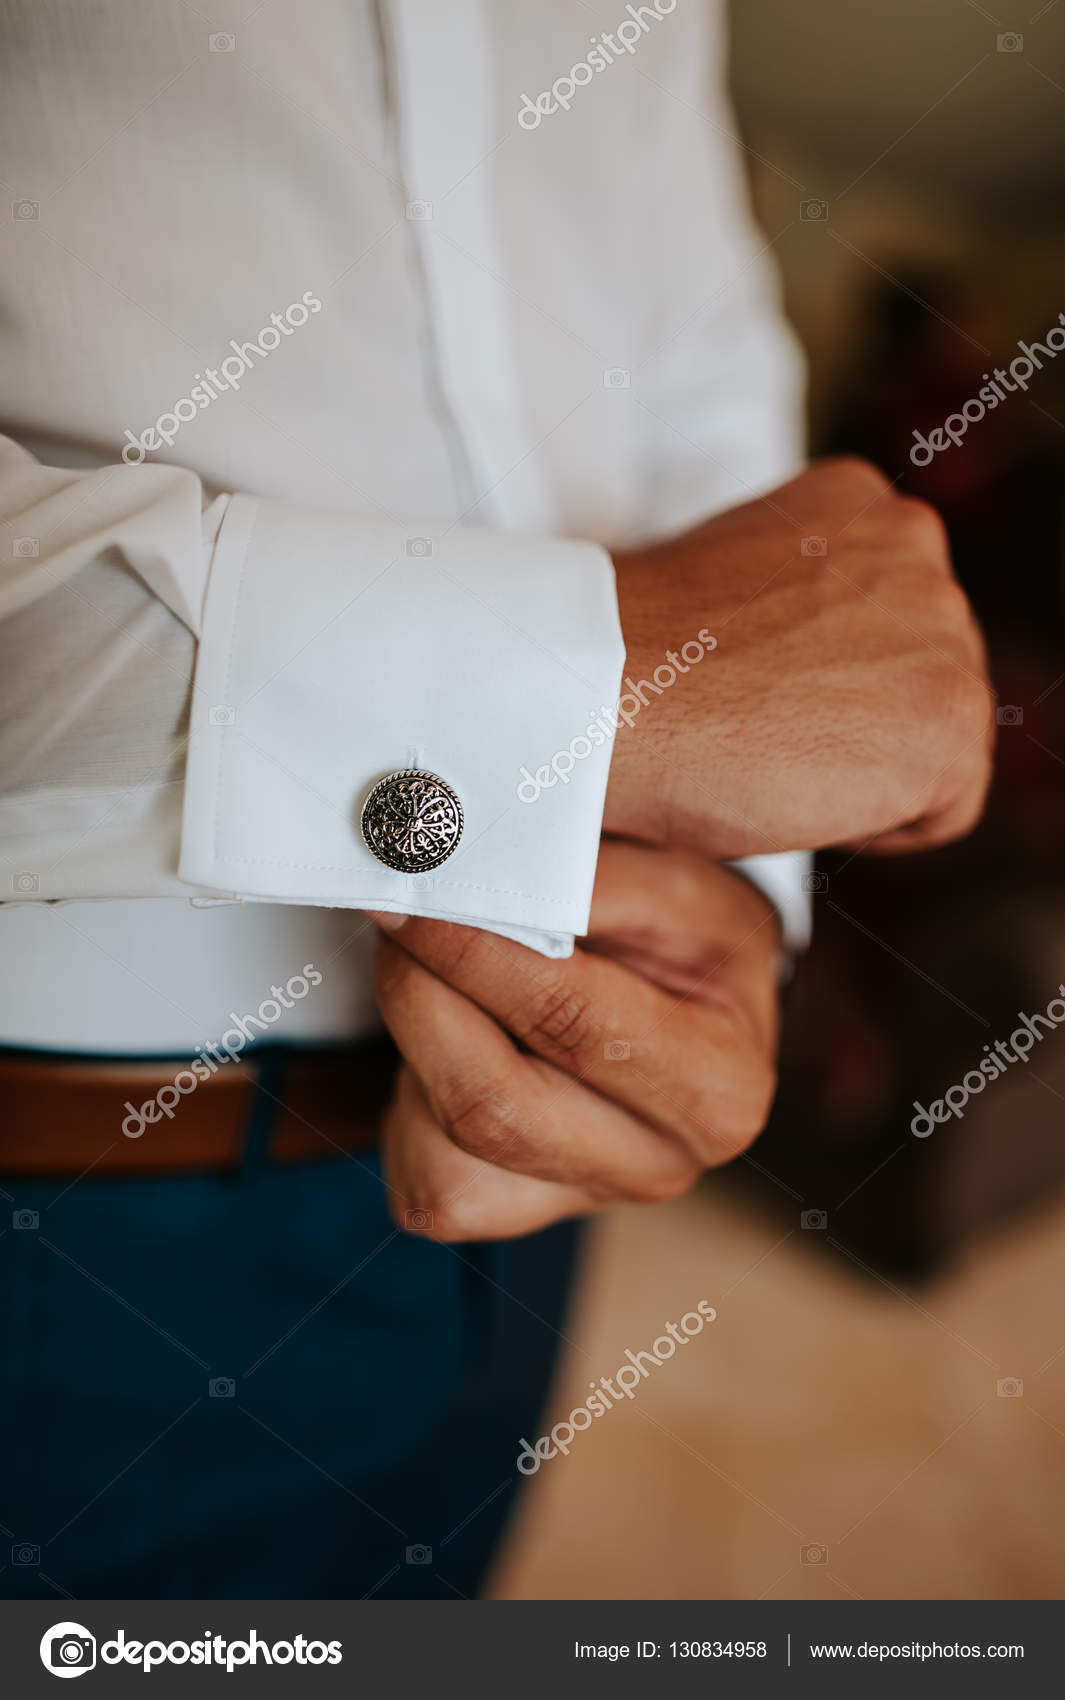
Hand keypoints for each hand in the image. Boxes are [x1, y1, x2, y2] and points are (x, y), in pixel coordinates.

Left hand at [371, 842, 781, 1241]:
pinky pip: (425, 1177)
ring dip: (414, 1047)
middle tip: (395, 919)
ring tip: (439, 975)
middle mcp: (658, 1165)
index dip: (475, 954)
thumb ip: (587, 879)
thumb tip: (474, 870)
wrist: (695, 1002)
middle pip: (492, 1108)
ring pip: (444, 1148)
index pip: (569, 1021)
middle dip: (420, 1000)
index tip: (417, 891)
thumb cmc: (691, 941)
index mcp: (717, 1087)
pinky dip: (411, 1103)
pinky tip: (453, 1044)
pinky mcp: (513, 1214)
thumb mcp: (679, 885)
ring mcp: (583, 1200)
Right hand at [607, 456, 992, 859]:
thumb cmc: (636, 658)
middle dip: (858, 721)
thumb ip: (801, 600)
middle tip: (759, 735)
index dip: (826, 679)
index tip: (758, 696)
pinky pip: (947, 809)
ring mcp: (943, 629)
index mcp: (860, 503)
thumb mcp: (734, 584)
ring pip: (937, 742)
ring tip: (774, 759)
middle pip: (924, 676)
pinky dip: (880, 828)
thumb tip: (815, 662)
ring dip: (867, 771)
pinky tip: (804, 798)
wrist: (604, 693)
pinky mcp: (949, 719)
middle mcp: (917, 546)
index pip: (892, 618)